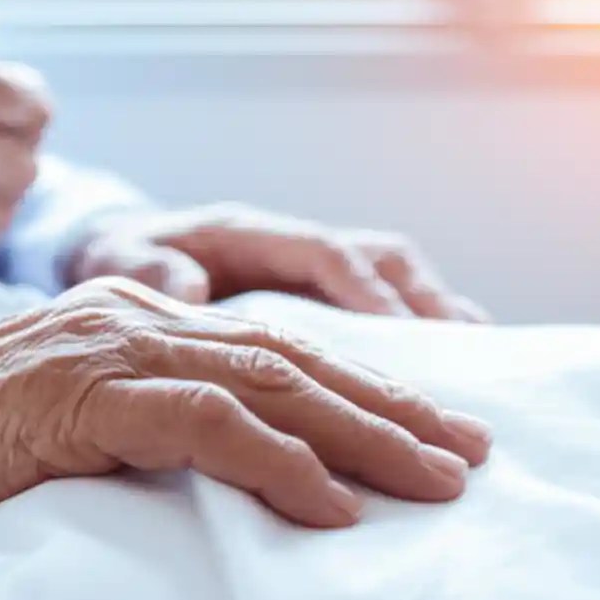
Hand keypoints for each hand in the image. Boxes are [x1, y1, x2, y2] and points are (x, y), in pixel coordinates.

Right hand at [0, 278, 491, 546]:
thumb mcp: (78, 426)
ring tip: (436, 478)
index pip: (277, 350)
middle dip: (392, 406)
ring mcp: (112, 347)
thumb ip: (152, 424)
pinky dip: (277, 462)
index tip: (430, 428)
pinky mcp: (83, 392)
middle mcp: (140, 318)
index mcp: (143, 322)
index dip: (362, 387)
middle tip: (470, 450)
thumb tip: (238, 466)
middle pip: (296, 359)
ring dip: (362, 433)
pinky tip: (332, 504)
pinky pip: (208, 424)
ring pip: (271, 383)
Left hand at [69, 204, 489, 320]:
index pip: (322, 253)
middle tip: (468, 358)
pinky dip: (421, 327)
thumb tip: (188, 288)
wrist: (120, 251)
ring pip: (394, 276)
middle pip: (379, 259)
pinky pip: (383, 301)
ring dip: (437, 312)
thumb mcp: (117, 262)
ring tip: (482, 360)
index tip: (399, 335)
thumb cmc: (122, 258)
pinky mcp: (317, 292)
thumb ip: (147, 271)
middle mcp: (291, 242)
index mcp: (248, 231)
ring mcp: (310, 265)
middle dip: (426, 306)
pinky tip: (449, 367)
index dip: (364, 289)